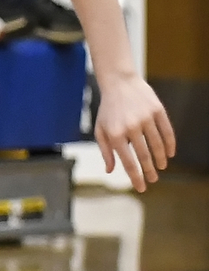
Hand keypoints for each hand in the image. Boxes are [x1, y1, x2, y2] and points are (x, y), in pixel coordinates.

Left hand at [94, 74, 175, 191]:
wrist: (118, 83)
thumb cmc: (108, 110)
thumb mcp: (100, 130)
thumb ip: (105, 151)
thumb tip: (110, 171)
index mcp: (114, 135)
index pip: (128, 162)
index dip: (136, 177)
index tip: (142, 188)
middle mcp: (130, 127)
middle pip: (144, 156)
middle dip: (149, 171)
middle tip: (153, 180)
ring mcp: (145, 118)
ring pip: (157, 145)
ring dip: (161, 159)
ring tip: (161, 167)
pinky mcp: (157, 110)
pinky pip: (167, 131)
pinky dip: (170, 144)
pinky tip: (170, 153)